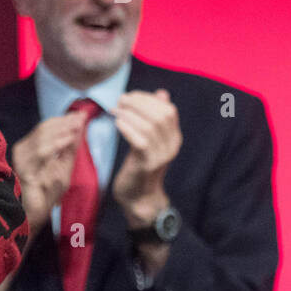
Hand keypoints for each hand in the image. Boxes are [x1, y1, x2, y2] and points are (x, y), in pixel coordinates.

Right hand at [10, 111, 85, 242]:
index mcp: (30, 147)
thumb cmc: (46, 195)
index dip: (65, 119)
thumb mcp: (63, 169)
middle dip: (66, 121)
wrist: (32, 217)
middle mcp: (23, 150)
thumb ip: (69, 150)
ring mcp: (21, 159)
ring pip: (42, 136)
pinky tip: (69, 139)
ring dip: (62, 129)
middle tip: (82, 116)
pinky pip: (41, 153)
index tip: (82, 114)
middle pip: (44, 128)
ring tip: (78, 125)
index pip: (46, 127)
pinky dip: (56, 144)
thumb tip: (79, 127)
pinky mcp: (23, 169)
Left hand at [112, 89, 180, 222]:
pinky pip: (141, 141)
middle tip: (120, 101)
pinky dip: (128, 128)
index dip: (149, 99)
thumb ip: (154, 117)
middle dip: (138, 103)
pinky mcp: (148, 165)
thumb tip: (162, 93)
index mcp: (174, 137)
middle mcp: (172, 146)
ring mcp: (161, 156)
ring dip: (129, 114)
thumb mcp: (149, 138)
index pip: (168, 110)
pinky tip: (117, 124)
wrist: (138, 196)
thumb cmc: (139, 164)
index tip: (130, 96)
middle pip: (160, 115)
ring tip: (115, 111)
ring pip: (149, 126)